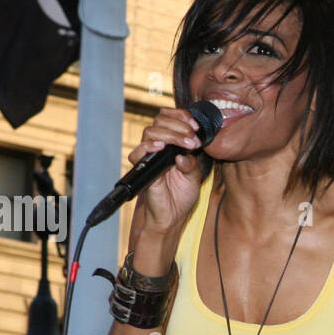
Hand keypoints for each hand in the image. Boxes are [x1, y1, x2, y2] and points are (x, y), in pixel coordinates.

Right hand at [126, 107, 208, 268]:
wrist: (171, 217)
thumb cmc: (181, 197)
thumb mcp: (194, 177)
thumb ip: (192, 163)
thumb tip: (184, 153)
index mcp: (172, 145)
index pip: (170, 120)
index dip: (181, 117)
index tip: (195, 126)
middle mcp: (159, 148)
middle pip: (160, 121)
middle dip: (179, 125)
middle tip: (193, 137)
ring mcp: (149, 157)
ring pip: (151, 132)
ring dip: (170, 134)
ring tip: (186, 143)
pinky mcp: (142, 169)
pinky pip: (138, 152)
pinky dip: (148, 146)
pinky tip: (161, 147)